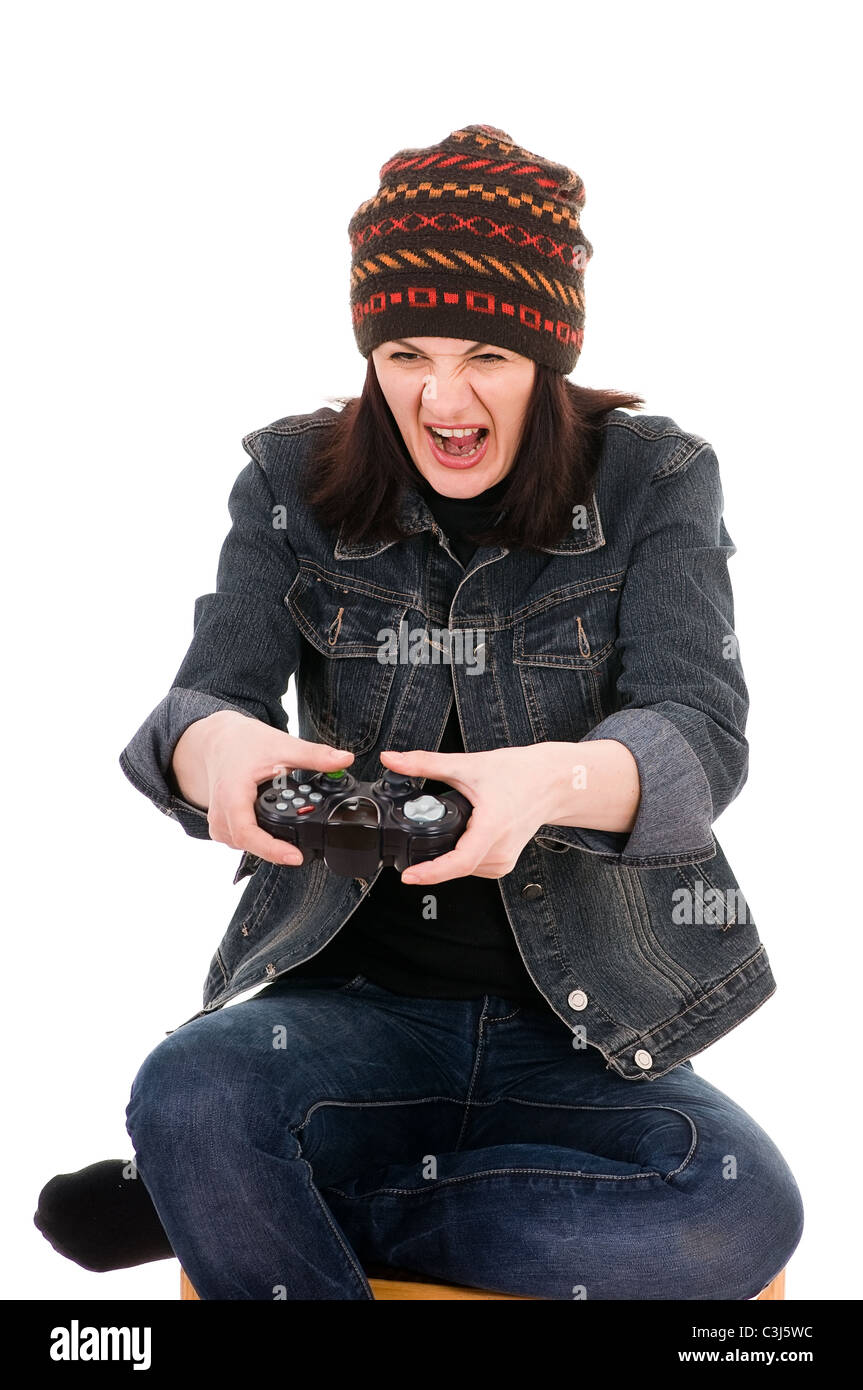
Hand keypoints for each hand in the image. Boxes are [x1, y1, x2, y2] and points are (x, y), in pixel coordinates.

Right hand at [171, 711, 354, 865]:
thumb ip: (315, 755)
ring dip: (266, 845)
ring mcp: (218, 820)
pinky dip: (257, 839)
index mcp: (232, 793)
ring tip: (289, 840)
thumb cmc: (243, 742)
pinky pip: (239, 840)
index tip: (295, 856)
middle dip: (275, 849)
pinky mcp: (222, 824)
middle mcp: (221, 811)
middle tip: (302, 849)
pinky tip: (273, 832)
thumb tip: (345, 760)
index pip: (247, 832)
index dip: (271, 849)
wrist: (218, 740)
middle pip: (247, 844)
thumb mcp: (282, 745)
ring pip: (241, 845)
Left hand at [380, 743, 556, 884]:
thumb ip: (424, 763)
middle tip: (412, 843)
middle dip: (432, 858)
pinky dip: (461, 857)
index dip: (431, 873)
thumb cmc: (519, 773)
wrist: (551, 781)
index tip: (408, 876)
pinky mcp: (505, 862)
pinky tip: (461, 839)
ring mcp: (505, 859)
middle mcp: (501, 849)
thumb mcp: (467, 765)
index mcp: (492, 828)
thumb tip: (392, 759)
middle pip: (456, 866)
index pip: (458, 862)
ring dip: (447, 856)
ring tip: (445, 832)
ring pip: (464, 869)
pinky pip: (474, 867)